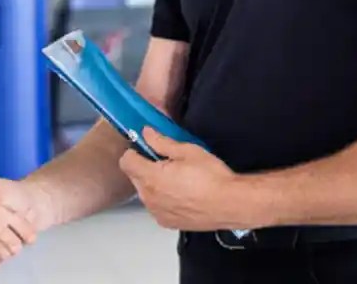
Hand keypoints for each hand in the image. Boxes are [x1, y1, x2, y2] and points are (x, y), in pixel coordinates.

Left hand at [118, 127, 238, 230]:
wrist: (230, 204)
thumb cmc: (211, 177)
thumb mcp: (188, 151)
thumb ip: (162, 142)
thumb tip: (146, 133)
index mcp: (151, 177)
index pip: (126, 161)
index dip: (134, 152)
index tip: (146, 148)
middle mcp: (149, 198)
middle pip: (134, 177)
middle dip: (144, 167)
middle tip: (166, 162)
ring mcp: (157, 212)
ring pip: (145, 193)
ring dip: (153, 184)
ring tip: (176, 179)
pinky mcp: (166, 223)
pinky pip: (156, 207)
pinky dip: (162, 200)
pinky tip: (181, 195)